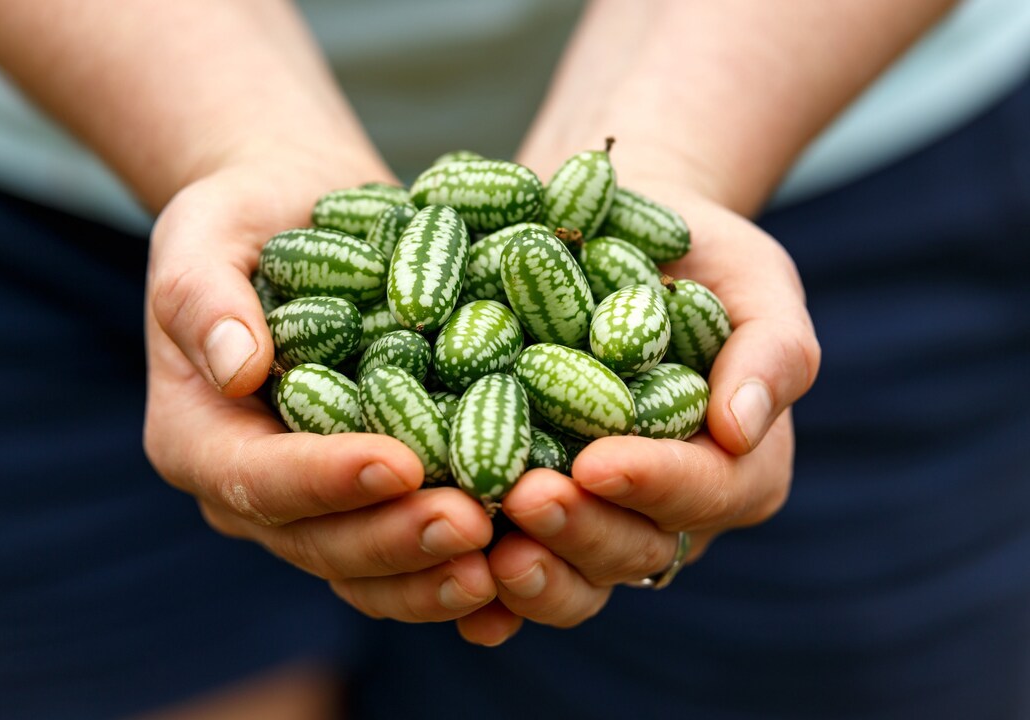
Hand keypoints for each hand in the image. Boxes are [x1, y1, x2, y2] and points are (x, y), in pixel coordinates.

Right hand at [143, 154, 497, 622]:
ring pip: (372, 566)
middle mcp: (255, 489)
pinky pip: (415, 544)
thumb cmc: (242, 218)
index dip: (325, 479)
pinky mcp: (377, 494)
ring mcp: (320, 500)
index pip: (256, 477)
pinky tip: (526, 556)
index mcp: (199, 437)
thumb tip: (239, 368)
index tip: (400, 463)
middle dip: (398, 538)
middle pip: (322, 540)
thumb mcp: (205, 235)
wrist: (297, 220)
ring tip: (508, 557)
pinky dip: (464, 559)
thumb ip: (206, 299)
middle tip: (474, 525)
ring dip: (437, 569)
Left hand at [455, 190, 820, 644]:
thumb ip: (771, 351)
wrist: (615, 244)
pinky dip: (488, 592)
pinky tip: (454, 580)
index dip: (655, 483)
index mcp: (735, 467)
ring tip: (480, 546)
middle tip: (524, 498)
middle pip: (634, 547)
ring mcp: (599, 520)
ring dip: (532, 573)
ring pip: (575, 576)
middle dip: (580, 529)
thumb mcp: (754, 282)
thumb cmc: (699, 259)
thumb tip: (739, 428)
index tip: (599, 463)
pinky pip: (516, 571)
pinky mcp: (539, 518)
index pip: (705, 490)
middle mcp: (668, 511)